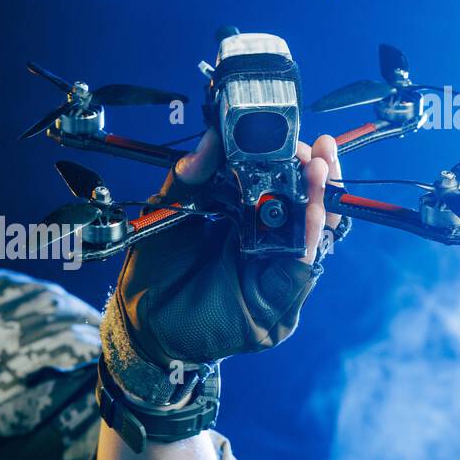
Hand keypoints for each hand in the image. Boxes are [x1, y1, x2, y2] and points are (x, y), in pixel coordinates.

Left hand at [109, 129, 342, 374]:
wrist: (138, 323)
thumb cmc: (154, 270)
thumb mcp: (169, 212)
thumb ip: (189, 176)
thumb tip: (212, 136)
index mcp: (246, 223)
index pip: (284, 189)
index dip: (297, 164)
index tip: (301, 138)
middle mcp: (267, 250)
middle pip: (309, 212)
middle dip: (320, 179)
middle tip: (321, 151)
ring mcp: (273, 279)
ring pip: (311, 241)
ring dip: (319, 205)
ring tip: (319, 174)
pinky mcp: (274, 309)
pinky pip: (297, 273)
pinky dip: (305, 243)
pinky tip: (309, 216)